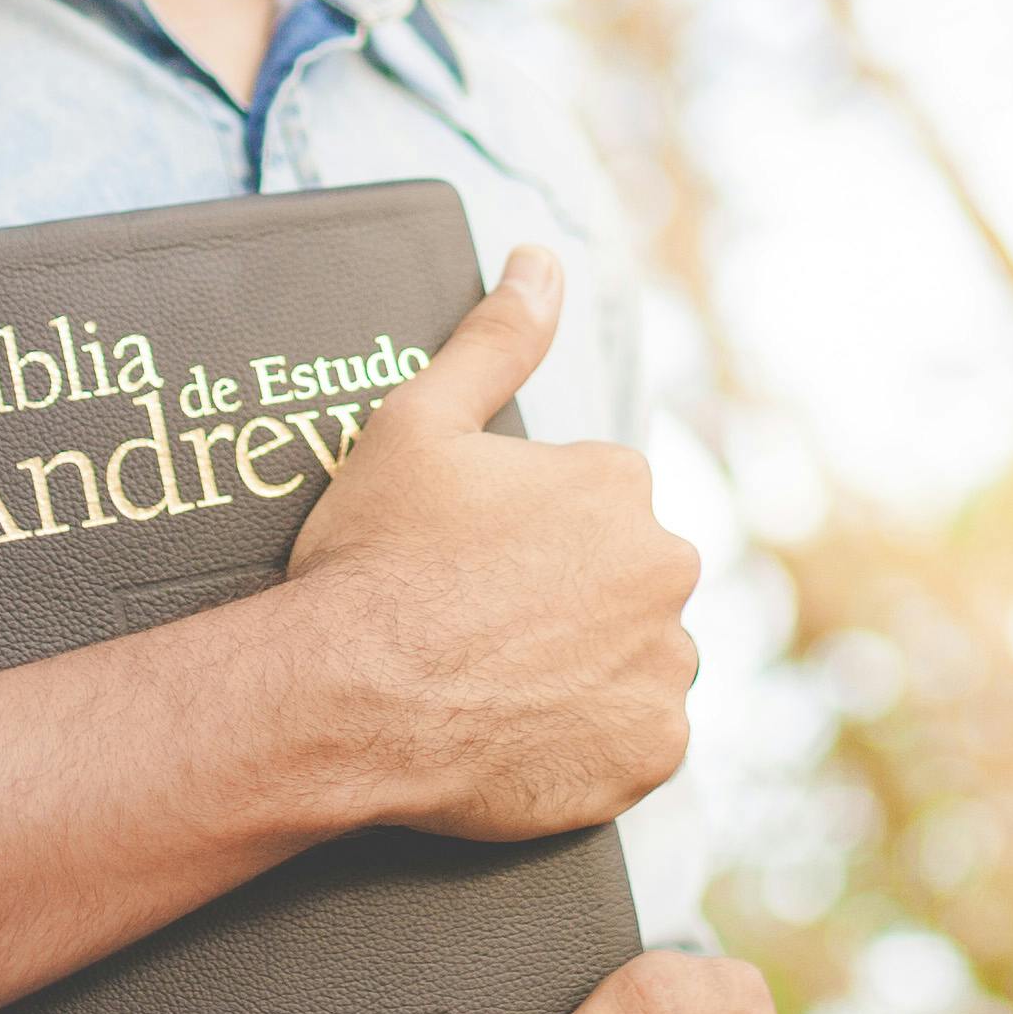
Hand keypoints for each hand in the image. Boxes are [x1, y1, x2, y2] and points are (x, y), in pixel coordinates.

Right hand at [275, 245, 699, 843]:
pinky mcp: (650, 752)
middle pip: (625, 581)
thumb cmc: (374, 557)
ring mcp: (665, 666)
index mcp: (620, 484)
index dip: (522, 536)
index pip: (594, 504)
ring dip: (589, 668)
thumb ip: (496, 338)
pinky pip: (636, 741)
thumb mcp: (418, 422)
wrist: (345, 698)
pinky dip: (592, 742)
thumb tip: (541, 261)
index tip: (466, 565)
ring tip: (496, 684)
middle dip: (568, 600)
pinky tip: (521, 733)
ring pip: (639, 659)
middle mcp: (667, 567)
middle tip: (477, 630)